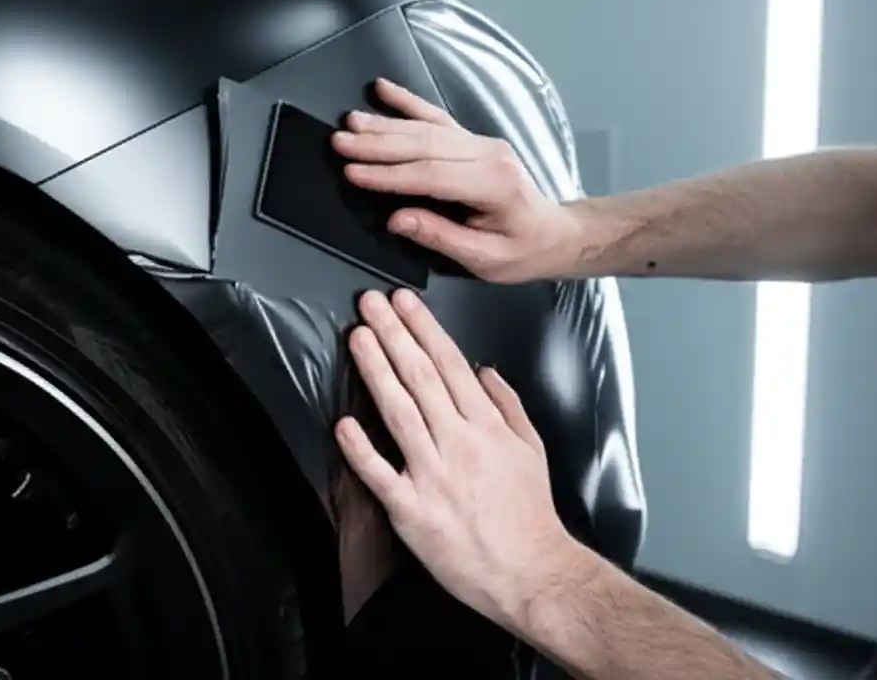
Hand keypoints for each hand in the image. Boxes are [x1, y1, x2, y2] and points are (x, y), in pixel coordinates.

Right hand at [332, 78, 584, 282]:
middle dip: (378, 143)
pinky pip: (436, 117)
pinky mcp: (473, 141)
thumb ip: (441, 237)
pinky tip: (382, 90)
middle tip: (340, 142)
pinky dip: (408, 102)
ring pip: (427, 127)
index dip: (389, 174)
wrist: (554, 233)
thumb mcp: (485, 259)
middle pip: (424, 144)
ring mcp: (481, 142)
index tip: (353, 172)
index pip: (430, 175)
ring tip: (350, 122)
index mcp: (493, 184)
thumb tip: (397, 219)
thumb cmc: (523, 251)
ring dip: (385, 123)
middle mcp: (488, 154)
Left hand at [336, 288, 596, 633]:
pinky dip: (361, 449)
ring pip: (399, 412)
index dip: (423, 329)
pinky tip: (344, 422)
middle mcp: (459, 444)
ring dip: (377, 371)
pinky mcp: (413, 510)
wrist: (532, 572)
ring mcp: (434, 475)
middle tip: (370, 304)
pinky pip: (381, 474)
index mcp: (486, 427)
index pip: (450, 364)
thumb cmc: (529, 516)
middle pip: (421, 377)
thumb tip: (485, 371)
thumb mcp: (531, 450)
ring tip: (358, 338)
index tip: (403, 302)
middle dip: (394, 335)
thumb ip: (507, 406)